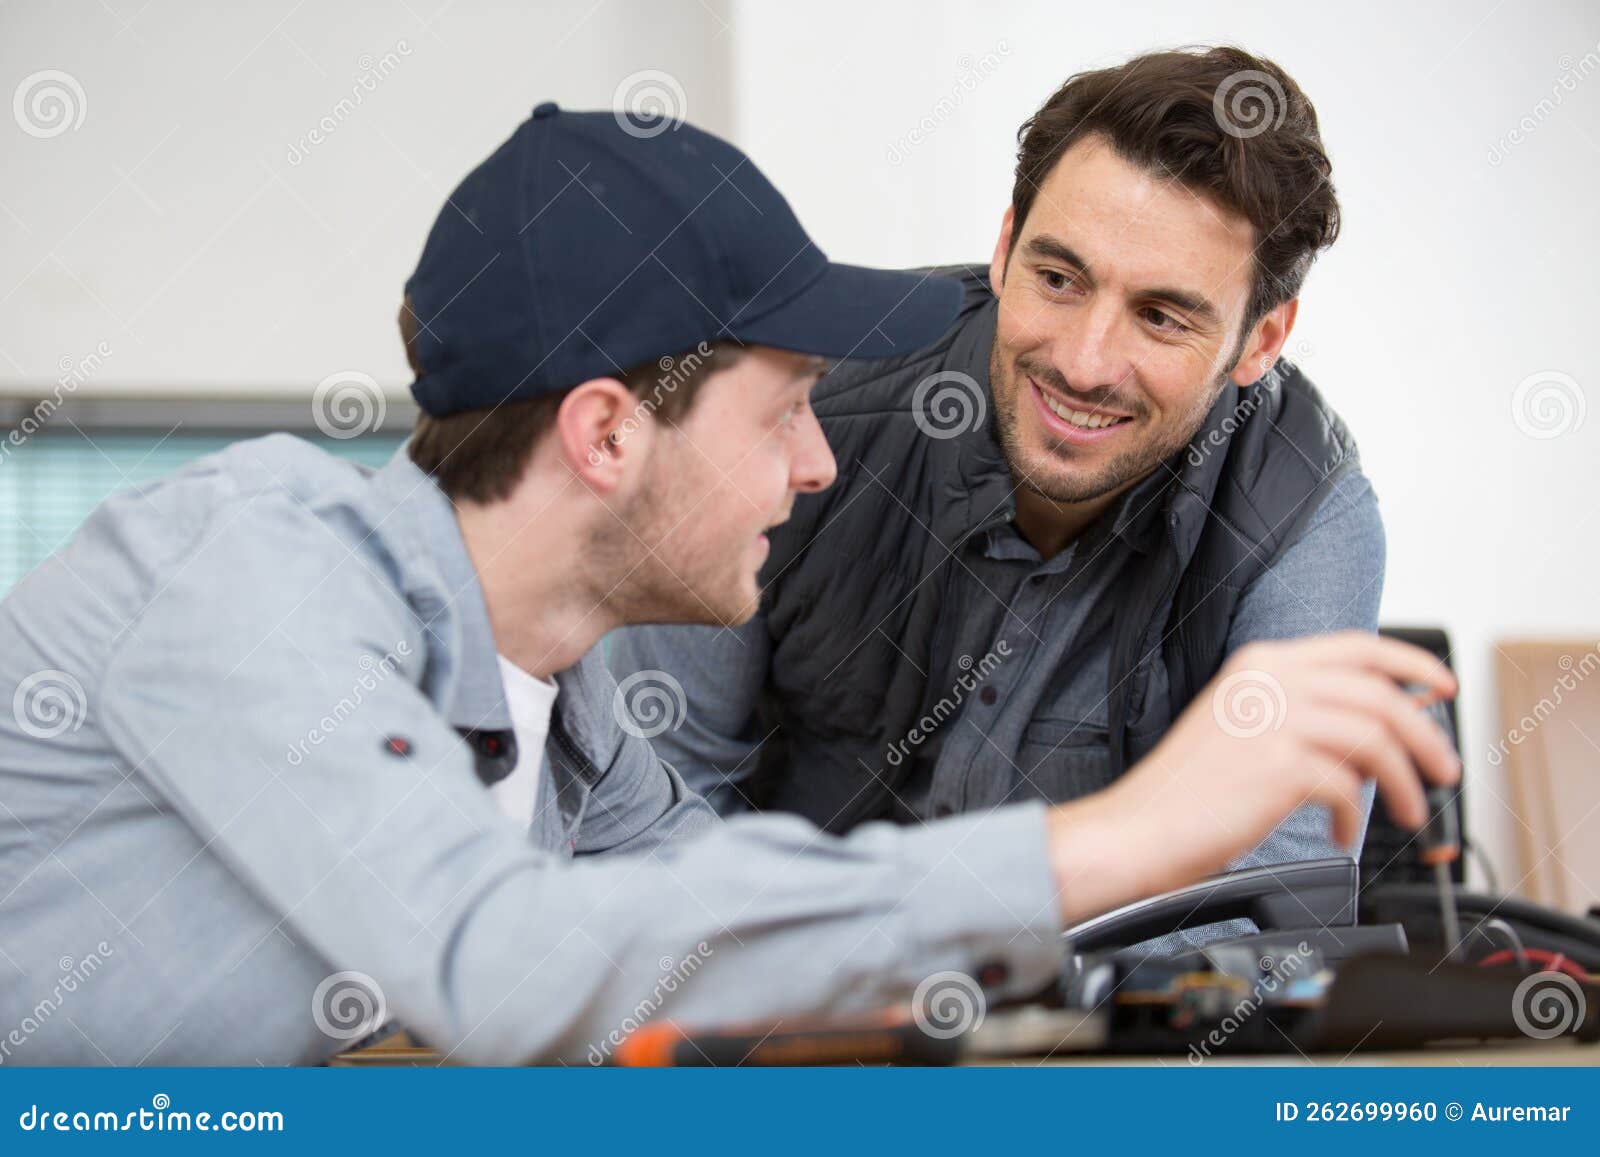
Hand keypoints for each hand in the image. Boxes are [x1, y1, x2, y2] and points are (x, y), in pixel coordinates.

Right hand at [1045, 631, 1460, 924]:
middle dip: (1427, 735)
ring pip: (1376, 737)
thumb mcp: (1245, 727)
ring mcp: (1272, 720)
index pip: (1358, 647)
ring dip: (1405, 781)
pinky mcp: (1276, 766)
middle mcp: (1268, 680)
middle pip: (1380, 693)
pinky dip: (1356, 815)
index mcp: (1261, 663)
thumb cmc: (1187, 791)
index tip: (1443, 688)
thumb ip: (1305, 712)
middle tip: (1444, 770)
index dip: (1412, 664)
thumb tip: (1383, 722)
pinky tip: (1339, 832)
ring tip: (1410, 812)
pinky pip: (1348, 786)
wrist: (1138, 828)